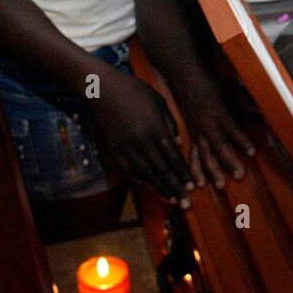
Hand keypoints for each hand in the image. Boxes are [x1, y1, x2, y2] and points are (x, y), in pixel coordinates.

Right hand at [90, 70, 192, 203]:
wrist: (100, 88)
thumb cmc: (132, 89)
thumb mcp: (157, 100)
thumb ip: (169, 122)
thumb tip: (178, 144)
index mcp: (156, 128)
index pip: (173, 157)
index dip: (182, 174)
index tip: (191, 186)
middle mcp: (142, 141)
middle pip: (161, 171)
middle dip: (175, 189)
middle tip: (185, 204)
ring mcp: (126, 147)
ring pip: (145, 173)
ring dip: (159, 188)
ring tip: (170, 200)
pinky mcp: (113, 148)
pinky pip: (127, 169)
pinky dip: (138, 179)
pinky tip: (147, 185)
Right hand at [176, 80, 252, 188]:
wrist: (188, 80)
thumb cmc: (214, 86)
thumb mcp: (233, 91)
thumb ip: (248, 105)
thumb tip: (265, 113)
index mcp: (219, 113)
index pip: (232, 129)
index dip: (241, 140)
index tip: (252, 152)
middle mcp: (207, 125)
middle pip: (218, 146)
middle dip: (228, 161)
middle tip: (239, 175)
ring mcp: (198, 133)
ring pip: (204, 155)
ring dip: (212, 171)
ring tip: (220, 186)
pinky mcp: (192, 137)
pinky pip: (191, 156)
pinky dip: (193, 170)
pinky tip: (196, 184)